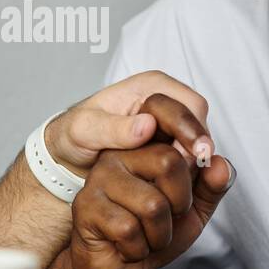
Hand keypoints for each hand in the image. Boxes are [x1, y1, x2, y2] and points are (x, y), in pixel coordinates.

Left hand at [42, 70, 213, 175]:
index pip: (187, 105)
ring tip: (177, 182)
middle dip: (195, 148)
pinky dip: (185, 166)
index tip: (195, 157)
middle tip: (184, 176)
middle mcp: (164, 97)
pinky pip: (187, 151)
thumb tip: (148, 126)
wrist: (70, 150)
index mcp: (149, 86)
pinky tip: (174, 182)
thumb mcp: (85, 130)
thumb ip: (115, 128)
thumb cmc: (75, 134)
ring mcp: (168, 118)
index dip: (194, 132)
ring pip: (196, 138)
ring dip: (191, 159)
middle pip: (197, 121)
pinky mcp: (169, 138)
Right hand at [52, 91, 234, 268]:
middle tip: (166, 218)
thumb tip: (221, 164)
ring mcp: (100, 178)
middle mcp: (119, 154)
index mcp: (144, 148)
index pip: (173, 124)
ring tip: (145, 236)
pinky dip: (138, 249)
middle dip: (180, 204)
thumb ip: (209, 188)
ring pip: (153, 204)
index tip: (205, 154)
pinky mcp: (87, 205)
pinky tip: (126, 246)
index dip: (195, 137)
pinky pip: (128, 229)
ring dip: (159, 235)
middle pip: (169, 162)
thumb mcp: (191, 212)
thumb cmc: (149, 234)